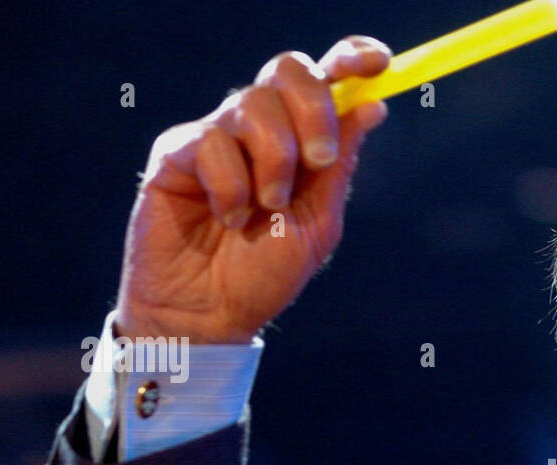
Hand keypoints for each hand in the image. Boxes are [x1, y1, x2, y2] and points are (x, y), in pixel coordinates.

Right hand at [112, 36, 390, 343]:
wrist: (211, 315)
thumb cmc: (263, 275)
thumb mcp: (316, 223)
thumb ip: (339, 165)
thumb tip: (374, 104)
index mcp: (300, 142)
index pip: (325, 79)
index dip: (351, 58)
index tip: (379, 63)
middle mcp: (259, 130)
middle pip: (289, 70)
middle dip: (313, 109)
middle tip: (318, 159)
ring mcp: (217, 136)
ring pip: (254, 104)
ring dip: (274, 162)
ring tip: (266, 208)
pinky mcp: (177, 152)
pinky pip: (213, 141)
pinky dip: (232, 186)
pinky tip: (227, 217)